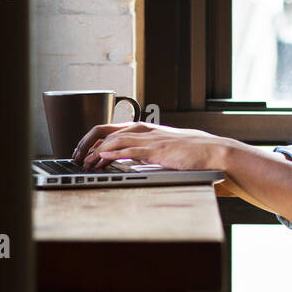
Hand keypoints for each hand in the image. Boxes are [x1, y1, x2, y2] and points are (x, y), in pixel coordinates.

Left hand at [71, 122, 230, 171]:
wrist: (214, 152)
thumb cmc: (192, 153)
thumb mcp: (163, 150)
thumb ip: (144, 152)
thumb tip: (125, 160)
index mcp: (145, 129)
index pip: (110, 129)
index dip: (93, 140)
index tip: (82, 152)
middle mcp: (145, 130)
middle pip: (107, 130)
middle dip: (88, 143)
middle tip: (77, 157)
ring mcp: (151, 139)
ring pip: (116, 139)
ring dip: (97, 151)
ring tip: (86, 162)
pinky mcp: (158, 150)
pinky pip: (131, 150)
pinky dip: (115, 153)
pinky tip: (104, 157)